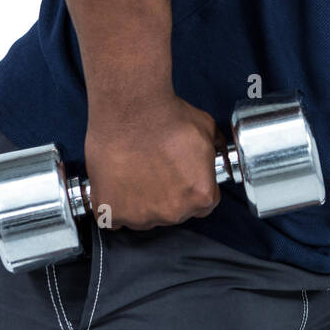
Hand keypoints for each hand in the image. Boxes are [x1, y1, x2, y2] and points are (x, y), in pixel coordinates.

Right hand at [83, 94, 222, 229]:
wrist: (133, 110)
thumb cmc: (168, 118)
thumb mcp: (208, 130)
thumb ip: (216, 150)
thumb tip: (218, 151)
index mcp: (201, 196)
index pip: (203, 204)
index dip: (192, 188)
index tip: (182, 177)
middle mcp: (173, 212)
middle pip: (173, 212)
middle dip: (167, 195)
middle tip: (157, 170)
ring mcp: (141, 216)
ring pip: (143, 217)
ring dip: (139, 201)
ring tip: (134, 172)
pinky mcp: (112, 211)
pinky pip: (112, 218)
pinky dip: (112, 205)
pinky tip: (115, 184)